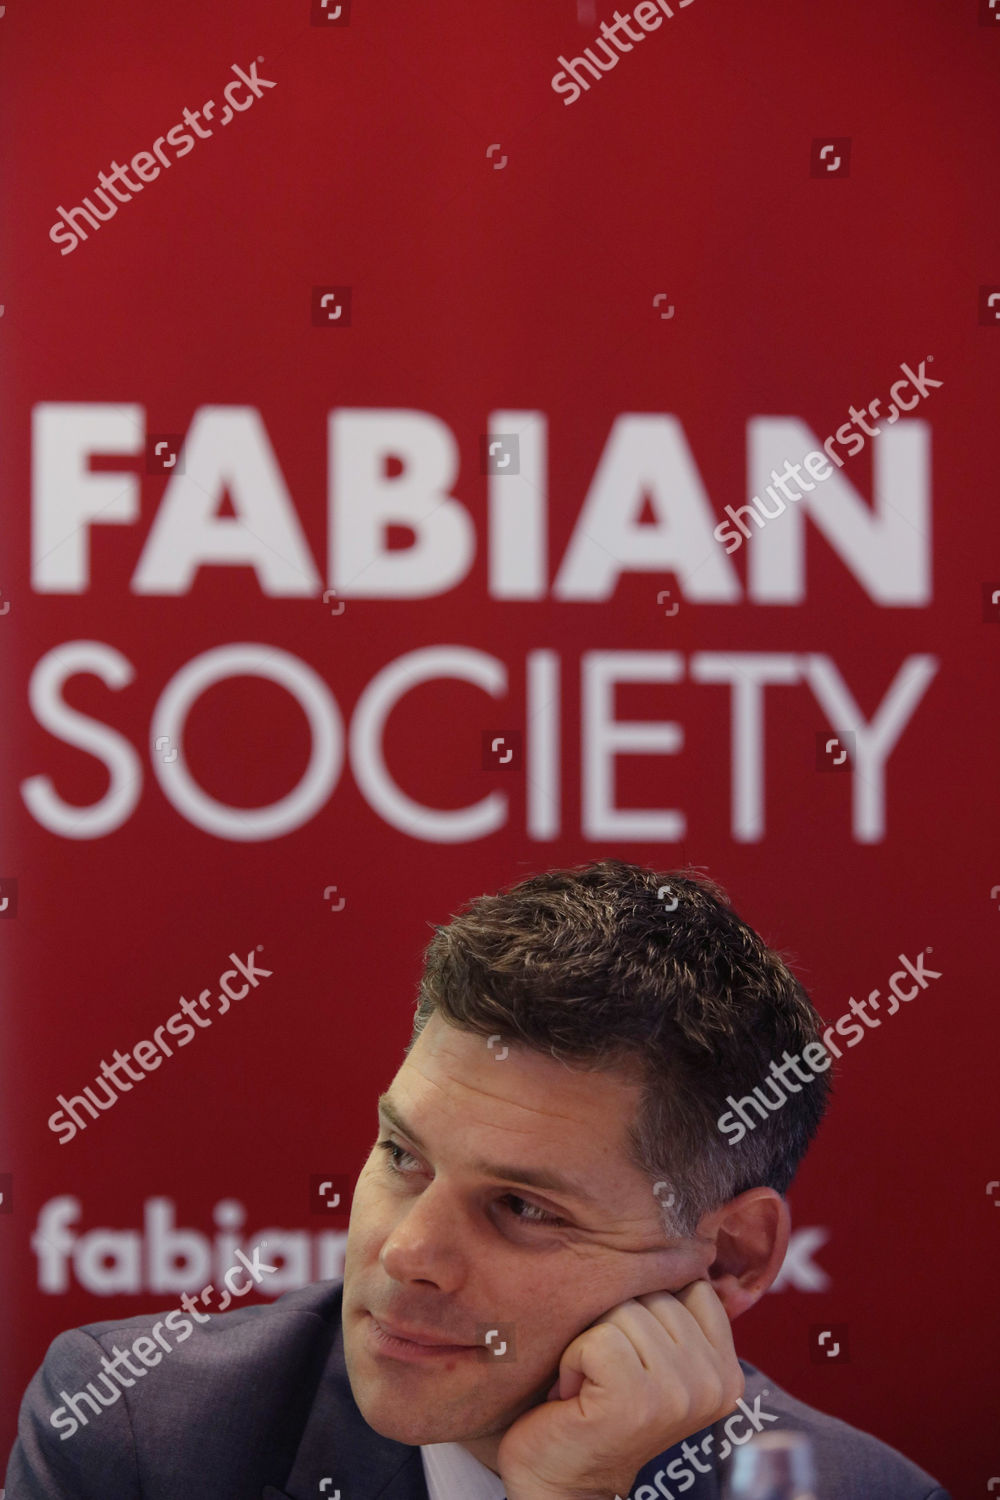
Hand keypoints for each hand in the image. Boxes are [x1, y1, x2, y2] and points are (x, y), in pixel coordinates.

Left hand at [496, 1281, 743, 1499]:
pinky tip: (574, 1395)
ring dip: (590, 1343)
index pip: (691, 1281)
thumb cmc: (599, 1404)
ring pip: (623, 1312)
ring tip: (591, 1385)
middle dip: (614, 1325)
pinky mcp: (638, 1400)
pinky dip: (572, 1360)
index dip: (647, 1304)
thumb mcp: (652, 1356)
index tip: (633, 1351)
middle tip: (606, 1375)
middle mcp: (715, 1382)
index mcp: (726, 1369)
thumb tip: (690, 1240)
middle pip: (653, 1293)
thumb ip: (675, 1311)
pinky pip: (597, 1338)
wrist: (562, 1478)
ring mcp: (680, 1393)